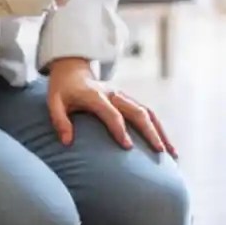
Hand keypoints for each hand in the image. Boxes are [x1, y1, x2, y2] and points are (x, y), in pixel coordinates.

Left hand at [46, 58, 176, 157]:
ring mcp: (123, 96)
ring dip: (160, 132)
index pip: (111, 113)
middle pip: (137, 112)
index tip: (128, 147)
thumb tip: (67, 142)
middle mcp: (114, 94)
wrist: (73, 71)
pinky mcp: (128, 100)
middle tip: (159, 152)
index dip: (119, 129)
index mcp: (96, 96)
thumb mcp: (54, 103)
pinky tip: (166, 145)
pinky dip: (158, 129)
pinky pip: (147, 114)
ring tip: (172, 153)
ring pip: (147, 112)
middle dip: (150, 132)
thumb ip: (60, 121)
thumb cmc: (62, 91)